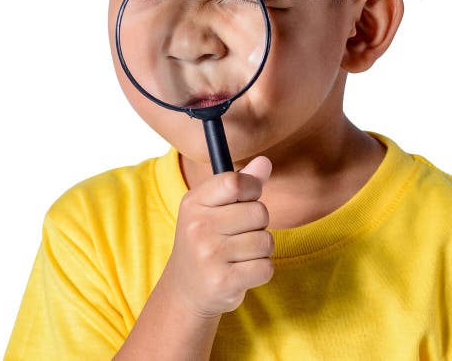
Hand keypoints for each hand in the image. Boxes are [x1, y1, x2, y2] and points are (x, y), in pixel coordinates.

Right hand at [161, 156, 273, 318]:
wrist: (185, 290)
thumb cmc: (206, 239)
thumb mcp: (214, 207)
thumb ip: (241, 182)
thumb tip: (265, 162)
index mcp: (194, 202)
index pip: (234, 182)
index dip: (252, 187)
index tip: (249, 197)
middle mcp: (198, 227)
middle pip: (259, 212)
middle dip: (259, 224)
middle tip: (240, 234)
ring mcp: (209, 256)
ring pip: (265, 241)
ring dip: (260, 249)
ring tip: (239, 255)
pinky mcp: (223, 282)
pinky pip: (265, 267)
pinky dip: (261, 270)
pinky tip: (242, 272)